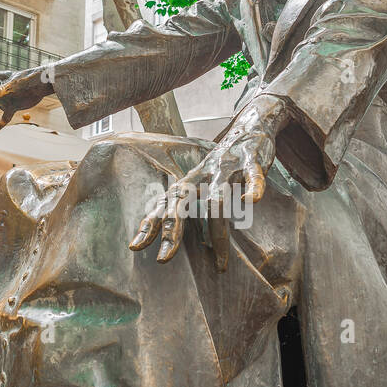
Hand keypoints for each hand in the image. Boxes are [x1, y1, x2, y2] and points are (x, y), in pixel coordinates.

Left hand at [129, 94, 287, 268]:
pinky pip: (251, 176)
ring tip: (220, 259)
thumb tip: (171, 237)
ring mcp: (226, 167)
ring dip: (217, 231)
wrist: (250, 127)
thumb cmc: (223, 164)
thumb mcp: (201, 182)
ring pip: (216, 199)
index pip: (164, 204)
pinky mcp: (251, 160)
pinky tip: (251, 201)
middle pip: (180, 203)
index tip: (134, 247)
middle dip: (171, 230)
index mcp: (189, 182)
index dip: (149, 225)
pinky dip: (252, 188)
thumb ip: (189, 206)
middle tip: (164, 258)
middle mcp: (202, 174)